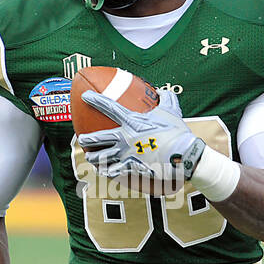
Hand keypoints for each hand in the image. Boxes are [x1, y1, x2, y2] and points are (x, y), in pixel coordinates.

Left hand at [77, 89, 203, 188]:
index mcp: (132, 121)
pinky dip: (109, 171)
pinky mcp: (132, 167)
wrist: (181, 155)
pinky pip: (116, 171)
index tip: (85, 95)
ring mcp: (127, 154)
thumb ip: (165, 98)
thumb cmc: (177, 132)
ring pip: (104, 157)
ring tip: (90, 158)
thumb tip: (162, 90)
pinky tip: (105, 172)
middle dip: (88, 139)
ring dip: (95, 158)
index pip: (109, 107)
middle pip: (99, 138)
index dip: (95, 100)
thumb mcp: (172, 110)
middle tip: (81, 139)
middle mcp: (125, 138)